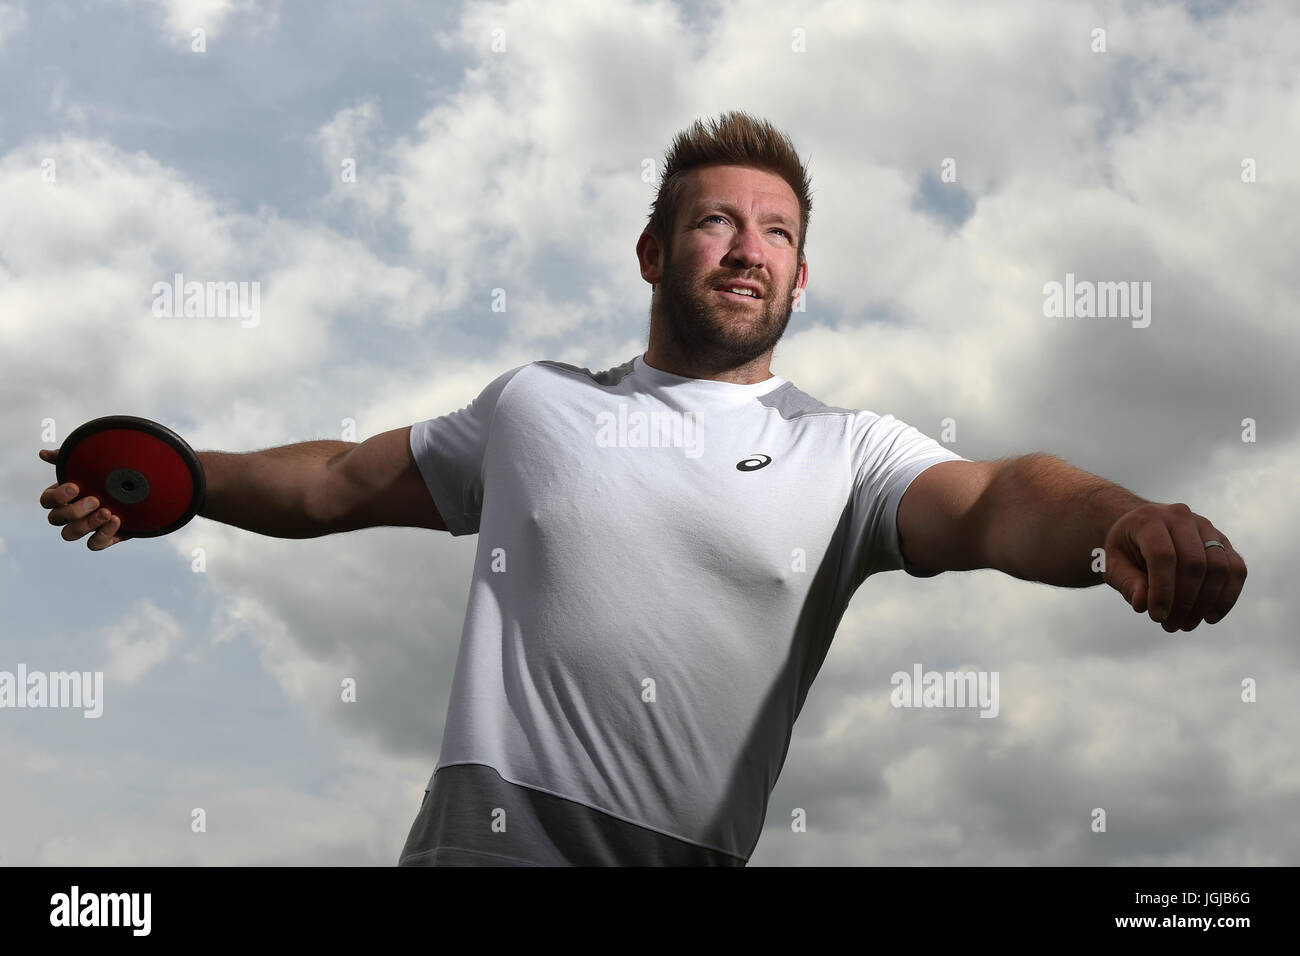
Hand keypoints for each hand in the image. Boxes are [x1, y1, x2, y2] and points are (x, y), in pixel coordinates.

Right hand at [38, 448, 124, 550]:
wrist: (144, 484)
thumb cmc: (112, 471)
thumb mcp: (90, 461)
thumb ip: (66, 457)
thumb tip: (43, 454)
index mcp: (64, 495)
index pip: (47, 501)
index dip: (58, 497)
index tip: (76, 487)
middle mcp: (72, 513)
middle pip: (55, 519)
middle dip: (74, 511)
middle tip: (95, 500)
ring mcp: (87, 526)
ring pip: (69, 534)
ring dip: (86, 524)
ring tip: (107, 512)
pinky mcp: (104, 537)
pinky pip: (94, 544)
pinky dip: (103, 534)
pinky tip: (117, 520)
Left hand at [1103, 502, 1245, 631]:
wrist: (1143, 527)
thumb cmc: (1126, 550)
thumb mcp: (1114, 565)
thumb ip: (1127, 583)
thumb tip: (1143, 604)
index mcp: (1149, 519)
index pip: (1163, 556)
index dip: (1162, 590)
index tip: (1157, 617)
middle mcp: (1181, 517)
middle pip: (1194, 563)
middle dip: (1185, 601)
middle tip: (1171, 626)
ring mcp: (1206, 527)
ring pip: (1219, 567)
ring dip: (1205, 603)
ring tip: (1186, 624)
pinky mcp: (1223, 541)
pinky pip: (1236, 569)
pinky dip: (1227, 596)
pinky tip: (1210, 617)